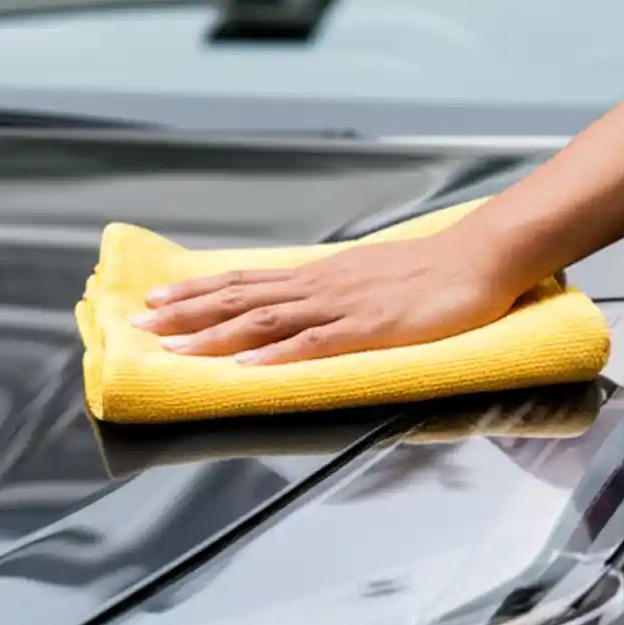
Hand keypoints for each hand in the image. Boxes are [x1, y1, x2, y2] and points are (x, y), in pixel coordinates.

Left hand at [130, 232, 520, 364]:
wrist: (483, 257)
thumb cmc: (433, 270)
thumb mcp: (372, 277)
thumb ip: (335, 291)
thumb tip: (300, 303)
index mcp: (320, 276)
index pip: (246, 282)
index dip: (198, 292)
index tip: (159, 299)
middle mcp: (320, 286)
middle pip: (240, 298)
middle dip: (186, 312)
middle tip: (141, 323)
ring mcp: (342, 307)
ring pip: (264, 319)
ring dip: (214, 333)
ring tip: (172, 346)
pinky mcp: (369, 329)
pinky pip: (313, 344)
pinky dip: (274, 355)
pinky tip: (243, 367)